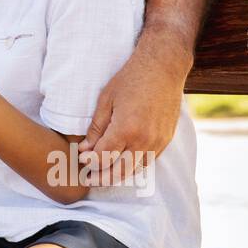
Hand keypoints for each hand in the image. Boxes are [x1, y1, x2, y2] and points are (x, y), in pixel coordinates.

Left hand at [77, 28, 188, 185]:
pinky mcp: (166, 140)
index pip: (104, 157)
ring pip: (135, 169)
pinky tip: (123, 164)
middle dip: (102, 178)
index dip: (90, 162)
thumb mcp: (106, 100)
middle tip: (89, 179)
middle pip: (120, 171)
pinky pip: (148, 161)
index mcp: (126, 129)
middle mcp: (143, 140)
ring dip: (119, 175)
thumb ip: (96, 128)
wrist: (163, 68)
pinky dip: (134, 166)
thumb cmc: (131, 80)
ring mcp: (157, 142)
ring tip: (104, 176)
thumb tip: (84, 149)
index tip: (82, 160)